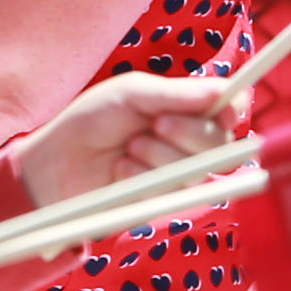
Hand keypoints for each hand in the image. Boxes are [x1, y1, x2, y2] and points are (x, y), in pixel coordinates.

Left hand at [18, 70, 240, 211]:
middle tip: (157, 124)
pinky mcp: (162, 201)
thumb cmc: (92, 120)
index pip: (231, 107)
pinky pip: (174, 192)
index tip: (225, 111)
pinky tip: (122, 170)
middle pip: (223, 142)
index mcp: (186, 107)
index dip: (234, 109)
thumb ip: (178, 93)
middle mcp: (189, 140)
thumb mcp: (132, 94)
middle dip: (191, 132)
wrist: (56, 163)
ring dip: (163, 156)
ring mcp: (178, 173)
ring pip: (200, 169)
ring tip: (129, 147)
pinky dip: (147, 178)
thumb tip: (224, 89)